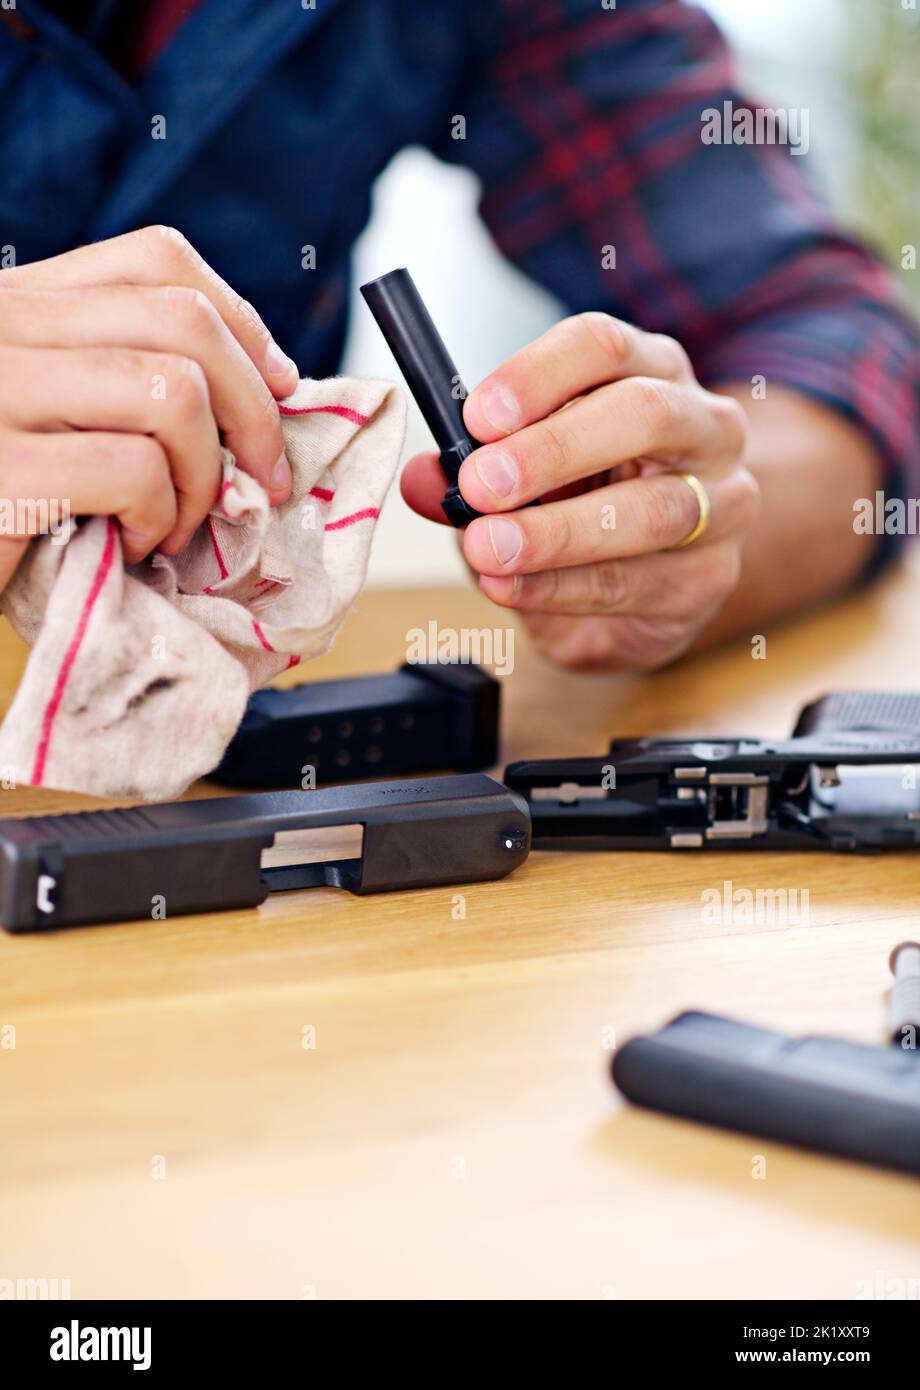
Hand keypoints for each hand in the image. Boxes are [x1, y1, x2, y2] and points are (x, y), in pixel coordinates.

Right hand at [0, 226, 298, 592]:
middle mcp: (1, 326)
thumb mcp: (57, 416)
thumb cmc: (6, 507)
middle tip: (261, 483)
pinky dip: (160, 519)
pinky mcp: (1, 470)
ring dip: (203, 477)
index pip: (156, 258)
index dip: (243, 321)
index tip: (279, 387)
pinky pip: (136, 470)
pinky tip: (131, 545)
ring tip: (175, 525)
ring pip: (174, 392)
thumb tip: (268, 382)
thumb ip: (126, 378)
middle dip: (253, 411)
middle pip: (184, 321)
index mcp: (17, 303)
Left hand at [401, 312, 759, 669]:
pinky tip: (509, 587)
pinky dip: (561, 588)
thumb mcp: (526, 476)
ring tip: (488, 547)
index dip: (539, 374)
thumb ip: (472, 473)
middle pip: (644, 414)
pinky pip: (637, 583)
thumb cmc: (591, 504)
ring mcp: (721, 504)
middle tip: (481, 484)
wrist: (655, 583)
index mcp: (653, 373)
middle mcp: (704, 426)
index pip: (605, 347)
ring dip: (557, 532)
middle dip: (552, 450)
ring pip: (653, 509)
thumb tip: (423, 478)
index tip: (477, 416)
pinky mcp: (709, 579)